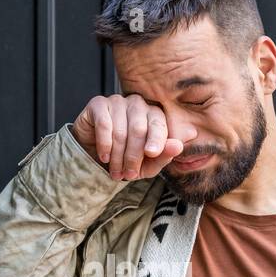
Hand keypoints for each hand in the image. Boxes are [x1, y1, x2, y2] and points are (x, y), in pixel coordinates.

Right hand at [70, 94, 196, 181]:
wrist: (97, 157)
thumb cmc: (127, 159)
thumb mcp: (148, 164)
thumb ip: (164, 155)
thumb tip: (178, 146)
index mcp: (154, 115)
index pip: (158, 125)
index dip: (156, 139)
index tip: (151, 153)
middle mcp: (138, 104)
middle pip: (139, 129)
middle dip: (133, 156)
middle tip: (128, 175)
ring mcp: (117, 102)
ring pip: (120, 130)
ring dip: (117, 156)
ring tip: (115, 172)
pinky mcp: (98, 104)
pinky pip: (104, 124)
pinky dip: (104, 144)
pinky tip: (104, 157)